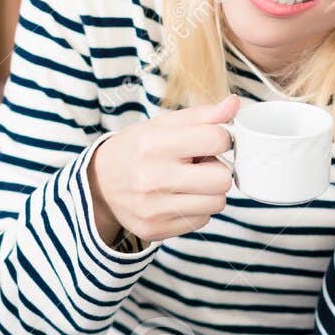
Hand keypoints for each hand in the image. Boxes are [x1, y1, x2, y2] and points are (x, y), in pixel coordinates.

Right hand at [87, 95, 238, 245]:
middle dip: (217, 169)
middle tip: (199, 165)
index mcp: (154, 144)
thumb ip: (202, 115)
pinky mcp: (156, 230)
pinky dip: (196, 209)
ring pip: (217, 203)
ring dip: (210, 192)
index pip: (216, 139)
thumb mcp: (162, 125)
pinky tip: (179, 199)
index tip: (210, 141)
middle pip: (222, 178)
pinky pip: (202, 220)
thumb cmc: (137, 149)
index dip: (221, 138)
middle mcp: (152, 178)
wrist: (99, 184)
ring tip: (188, 182)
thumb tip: (235, 104)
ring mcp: (154, 208)